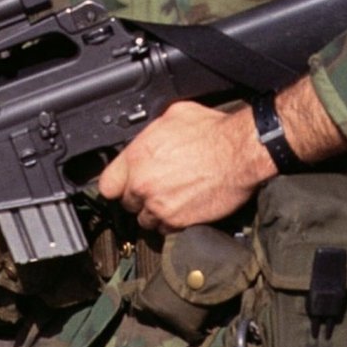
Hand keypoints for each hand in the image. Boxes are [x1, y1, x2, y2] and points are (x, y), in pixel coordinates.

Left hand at [96, 102, 273, 233]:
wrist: (239, 153)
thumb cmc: (211, 131)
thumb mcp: (173, 115)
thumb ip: (152, 132)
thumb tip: (149, 136)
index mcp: (137, 156)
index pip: (107, 184)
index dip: (117, 185)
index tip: (124, 184)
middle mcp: (143, 183)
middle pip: (127, 203)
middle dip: (139, 197)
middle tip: (156, 188)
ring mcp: (160, 206)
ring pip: (145, 220)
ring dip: (155, 212)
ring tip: (171, 200)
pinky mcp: (179, 222)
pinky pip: (166, 231)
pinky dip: (173, 223)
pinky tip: (184, 208)